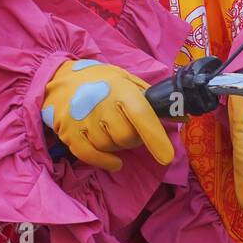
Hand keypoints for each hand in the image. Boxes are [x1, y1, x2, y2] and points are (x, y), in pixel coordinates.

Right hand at [40, 59, 174, 171]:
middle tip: (127, 127)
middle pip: (126, 138)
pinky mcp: (68, 133)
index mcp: (119, 89)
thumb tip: (182, 116)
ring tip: (110, 129)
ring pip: (110, 148)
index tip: (166, 156)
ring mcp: (82, 120)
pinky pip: (91, 157)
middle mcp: (100, 104)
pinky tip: (114, 161)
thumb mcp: (127, 81)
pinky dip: (105, 161)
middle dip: (133, 138)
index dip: (154, 136)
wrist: (60, 80)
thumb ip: (152, 99)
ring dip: (116, 145)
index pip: (140, 114)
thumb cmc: (100, 81)